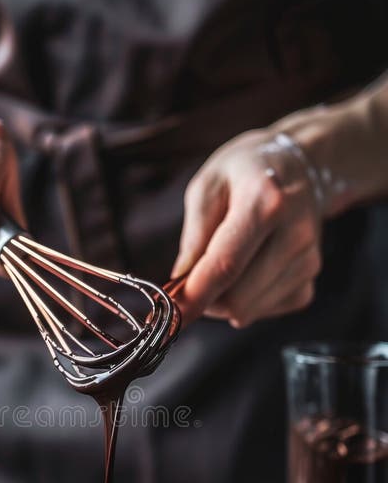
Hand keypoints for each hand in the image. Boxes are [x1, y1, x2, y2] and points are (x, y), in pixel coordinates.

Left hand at [170, 128, 323, 326]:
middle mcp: (295, 234)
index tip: (172, 315)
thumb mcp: (207, 186)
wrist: (303, 167)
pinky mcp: (310, 281)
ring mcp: (308, 261)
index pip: (225, 265)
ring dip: (225, 299)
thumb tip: (181, 282)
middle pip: (237, 299)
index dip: (195, 296)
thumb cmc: (247, 173)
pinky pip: (264, 311)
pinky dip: (247, 299)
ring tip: (227, 262)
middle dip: (206, 298)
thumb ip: (193, 236)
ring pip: (248, 311)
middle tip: (195, 275)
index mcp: (266, 202)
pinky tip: (250, 268)